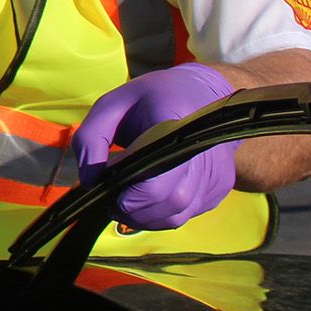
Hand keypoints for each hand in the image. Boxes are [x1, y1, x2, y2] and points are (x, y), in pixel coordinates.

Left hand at [71, 62, 238, 230]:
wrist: (201, 93)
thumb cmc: (150, 99)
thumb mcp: (110, 105)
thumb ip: (90, 138)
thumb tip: (90, 182)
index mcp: (173, 123)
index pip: (157, 178)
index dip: (129, 194)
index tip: (106, 185)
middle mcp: (202, 152)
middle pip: (169, 202)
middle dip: (132, 210)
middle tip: (110, 198)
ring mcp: (215, 172)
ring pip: (178, 215)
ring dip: (145, 217)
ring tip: (126, 198)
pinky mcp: (221, 187)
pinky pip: (187, 215)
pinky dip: (162, 215)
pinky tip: (149, 197)